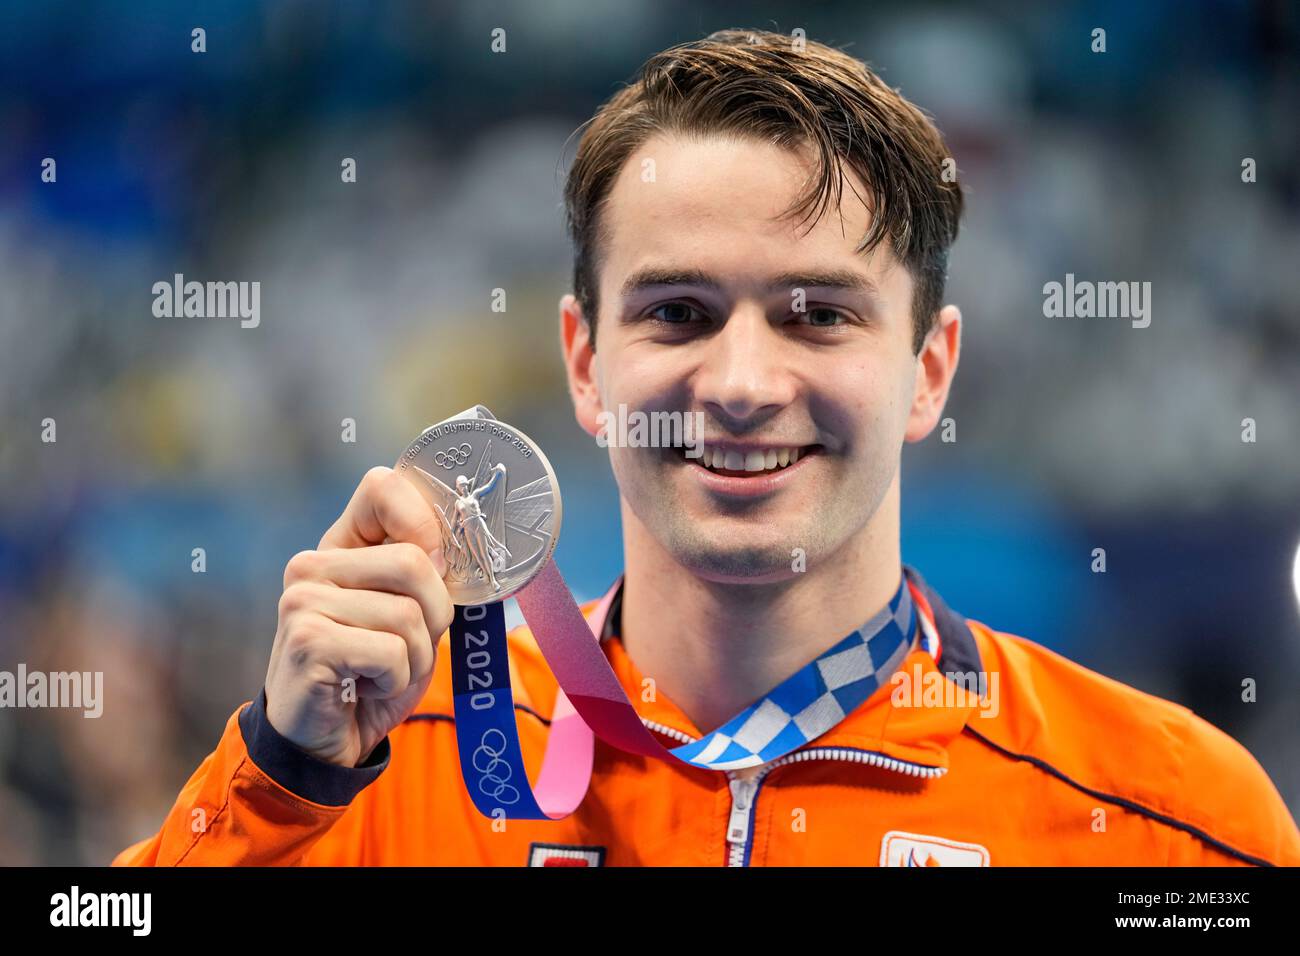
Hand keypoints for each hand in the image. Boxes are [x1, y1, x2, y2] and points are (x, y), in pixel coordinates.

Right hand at [264, 466, 452, 766]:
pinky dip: (396, 681)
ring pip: (409, 615)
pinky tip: (365, 688)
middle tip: (408, 646)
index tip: (438, 567)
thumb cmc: (372, 674)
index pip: (384, 487)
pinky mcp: (307, 641)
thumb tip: (460, 551)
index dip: (426, 522)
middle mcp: (312, 564)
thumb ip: (426, 576)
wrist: (322, 743)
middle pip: (416, 562)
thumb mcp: (409, 615)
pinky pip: (391, 652)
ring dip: (415, 658)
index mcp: (340, 545)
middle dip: (435, 615)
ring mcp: (303, 601)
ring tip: (382, 673)